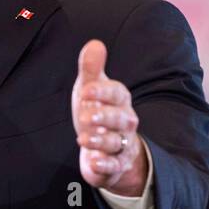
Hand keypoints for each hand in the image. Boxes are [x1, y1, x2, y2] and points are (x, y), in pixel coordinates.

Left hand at [72, 39, 147, 196]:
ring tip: (83, 138)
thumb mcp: (91, 88)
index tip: (85, 91)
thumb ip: (91, 68)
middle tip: (86, 117)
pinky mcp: (116, 165)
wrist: (106, 147)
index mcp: (120, 100)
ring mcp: (122, 144)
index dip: (102, 92)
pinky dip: (105, 165)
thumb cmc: (97, 110)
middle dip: (103, 117)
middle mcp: (125, 121)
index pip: (116, 93)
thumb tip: (94, 43)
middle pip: (119, 119)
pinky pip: (114, 166)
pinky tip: (94, 161)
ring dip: (101, 141)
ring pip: (115, 142)